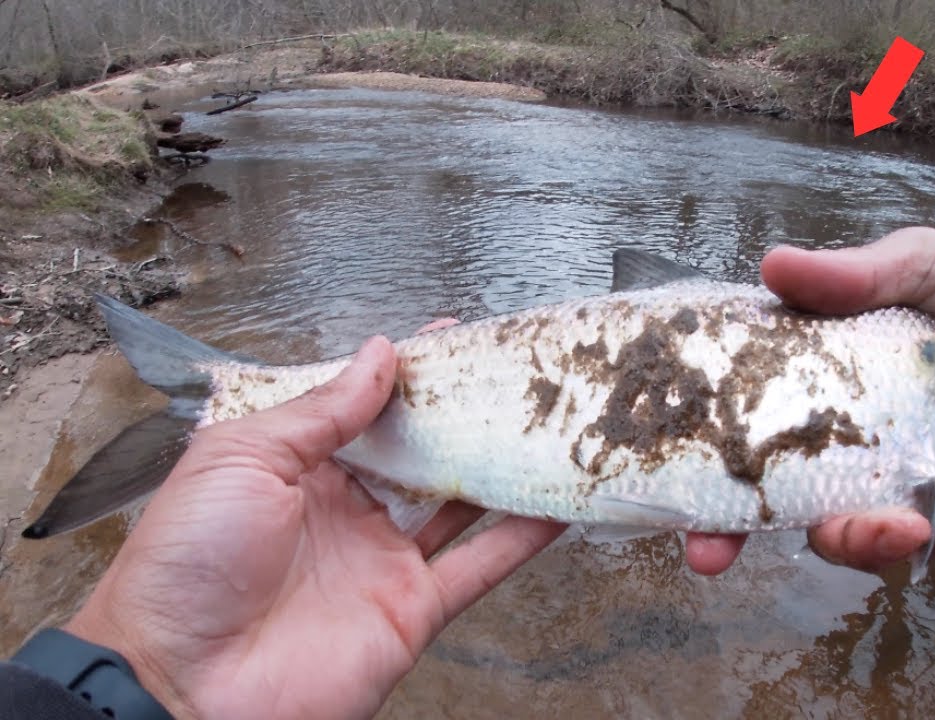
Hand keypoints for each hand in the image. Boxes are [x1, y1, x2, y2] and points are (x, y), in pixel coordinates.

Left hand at [66, 335, 565, 719]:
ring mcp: (382, 560)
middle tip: (514, 374)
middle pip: (421, 451)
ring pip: (460, 503)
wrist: (183, 684)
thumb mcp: (240, 458)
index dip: (409, 373)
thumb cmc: (186, 567)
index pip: (366, 408)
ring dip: (501, 466)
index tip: (454, 337)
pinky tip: (556, 503)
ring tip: (548, 424)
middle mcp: (346, 510)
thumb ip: (320, 410)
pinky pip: (479, 566)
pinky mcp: (412, 609)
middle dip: (465, 413)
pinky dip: (521, 537)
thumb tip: (378, 355)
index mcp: (296, 469)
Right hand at [685, 227, 934, 575]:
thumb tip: (774, 264)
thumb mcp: (909, 268)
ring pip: (911, 548)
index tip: (706, 553)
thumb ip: (849, 275)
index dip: (715, 529)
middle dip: (860, 544)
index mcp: (814, 420)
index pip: (747, 486)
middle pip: (829, 539)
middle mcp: (852, 473)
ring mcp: (908, 499)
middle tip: (901, 528)